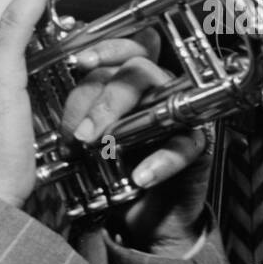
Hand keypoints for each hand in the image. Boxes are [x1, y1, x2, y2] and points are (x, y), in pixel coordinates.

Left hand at [61, 46, 212, 252]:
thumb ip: (79, 119)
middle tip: (81, 133)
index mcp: (129, 82)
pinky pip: (182, 146)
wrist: (140, 213)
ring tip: (100, 148)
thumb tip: (66, 122)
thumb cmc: (114, 170)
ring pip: (161, 99)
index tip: (81, 62)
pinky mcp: (196, 146)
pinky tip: (139, 176)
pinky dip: (160, 161)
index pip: (122, 51)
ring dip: (126, 124)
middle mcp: (156, 91)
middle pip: (138, 71)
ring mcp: (179, 115)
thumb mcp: (89, 141)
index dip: (104, 50)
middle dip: (105, 99)